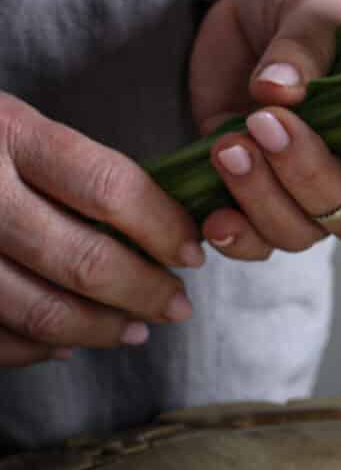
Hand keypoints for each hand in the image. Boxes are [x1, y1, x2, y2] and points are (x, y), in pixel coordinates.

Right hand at [0, 93, 202, 366]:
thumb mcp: (9, 124)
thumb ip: (71, 167)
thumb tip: (162, 220)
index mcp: (8, 133)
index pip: (110, 187)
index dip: (163, 226)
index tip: (193, 251)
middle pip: (83, 258)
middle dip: (144, 290)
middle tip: (178, 306)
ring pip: (38, 309)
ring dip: (98, 328)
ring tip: (135, 329)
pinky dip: (34, 346)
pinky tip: (65, 343)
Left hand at [189, 0, 340, 258]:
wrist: (256, 4)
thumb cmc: (313, 1)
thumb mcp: (315, 7)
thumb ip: (304, 47)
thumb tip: (276, 88)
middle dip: (311, 180)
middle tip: (267, 122)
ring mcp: (309, 188)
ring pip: (302, 233)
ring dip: (263, 200)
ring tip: (228, 146)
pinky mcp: (257, 194)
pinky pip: (254, 242)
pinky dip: (236, 237)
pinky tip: (214, 217)